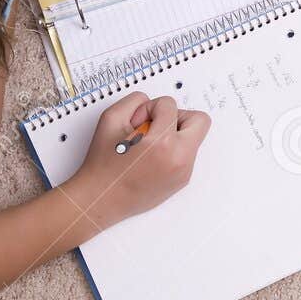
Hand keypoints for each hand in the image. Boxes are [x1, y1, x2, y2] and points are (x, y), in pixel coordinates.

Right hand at [66, 93, 212, 229]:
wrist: (101, 198)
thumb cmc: (103, 165)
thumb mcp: (110, 119)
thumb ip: (134, 101)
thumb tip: (151, 104)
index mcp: (162, 143)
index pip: (170, 105)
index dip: (150, 108)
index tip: (138, 121)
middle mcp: (179, 158)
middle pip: (199, 120)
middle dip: (178, 117)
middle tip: (157, 126)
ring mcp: (183, 171)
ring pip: (194, 137)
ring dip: (175, 134)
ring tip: (150, 144)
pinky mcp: (182, 180)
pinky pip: (187, 154)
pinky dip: (173, 150)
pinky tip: (152, 157)